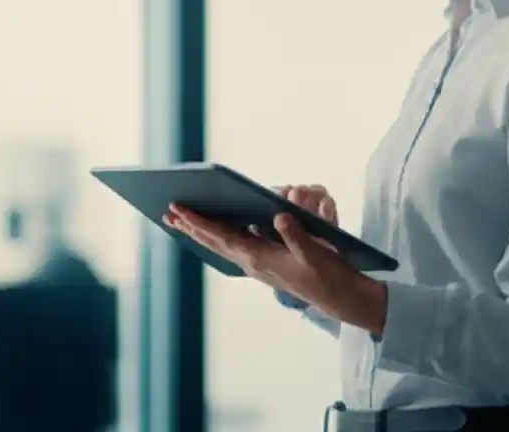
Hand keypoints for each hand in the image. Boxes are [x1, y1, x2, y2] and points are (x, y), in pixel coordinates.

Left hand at [161, 186, 384, 333]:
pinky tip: (216, 233)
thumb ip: (297, 235)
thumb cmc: (329, 275)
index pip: (221, 237)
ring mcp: (258, 266)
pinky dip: (219, 238)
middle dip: (191, 227)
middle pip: (214, 242)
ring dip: (201, 233)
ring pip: (221, 246)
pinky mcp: (266, 266)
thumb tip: (280, 216)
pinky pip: (234, 249)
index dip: (199, 222)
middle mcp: (253, 263)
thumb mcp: (316, 253)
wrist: (341, 299)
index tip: (179, 209)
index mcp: (260, 258)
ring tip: (182, 222)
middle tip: (168, 212)